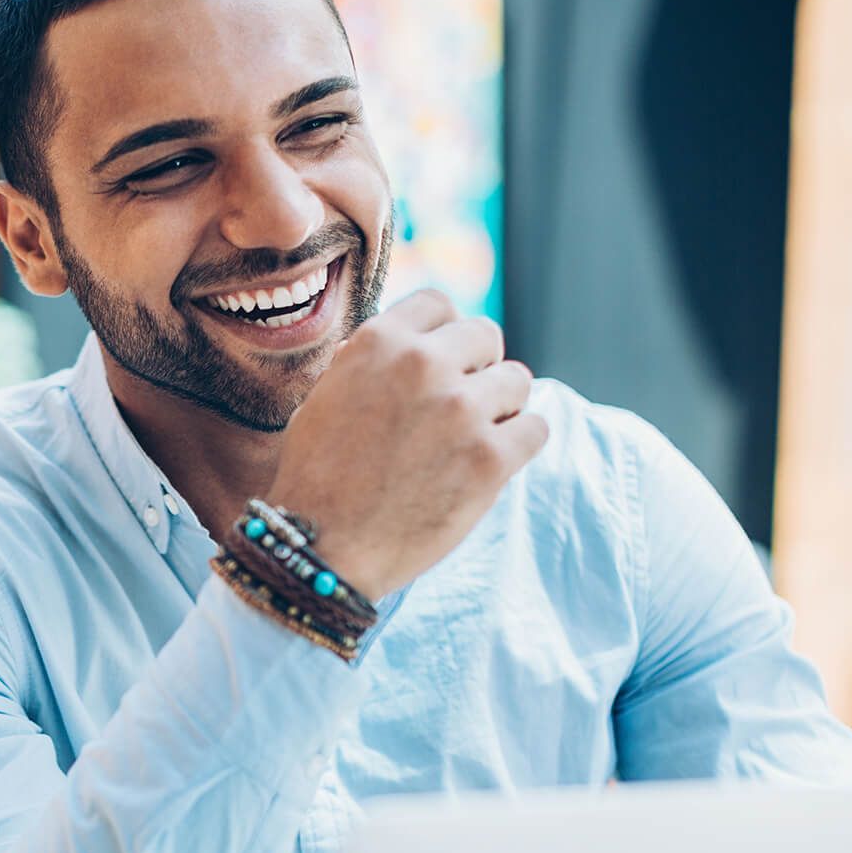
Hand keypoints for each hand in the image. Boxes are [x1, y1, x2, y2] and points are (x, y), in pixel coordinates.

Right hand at [264, 289, 547, 598]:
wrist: (324, 549)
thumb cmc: (315, 480)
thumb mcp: (322, 400)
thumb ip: (367, 365)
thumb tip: (405, 344)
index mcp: (377, 343)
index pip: (438, 303)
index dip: (443, 332)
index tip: (442, 360)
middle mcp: (423, 365)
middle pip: (486, 335)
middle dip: (476, 366)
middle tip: (459, 405)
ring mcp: (461, 410)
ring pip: (517, 381)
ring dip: (500, 407)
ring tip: (472, 438)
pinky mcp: (490, 459)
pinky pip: (536, 429)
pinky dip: (520, 443)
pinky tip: (492, 460)